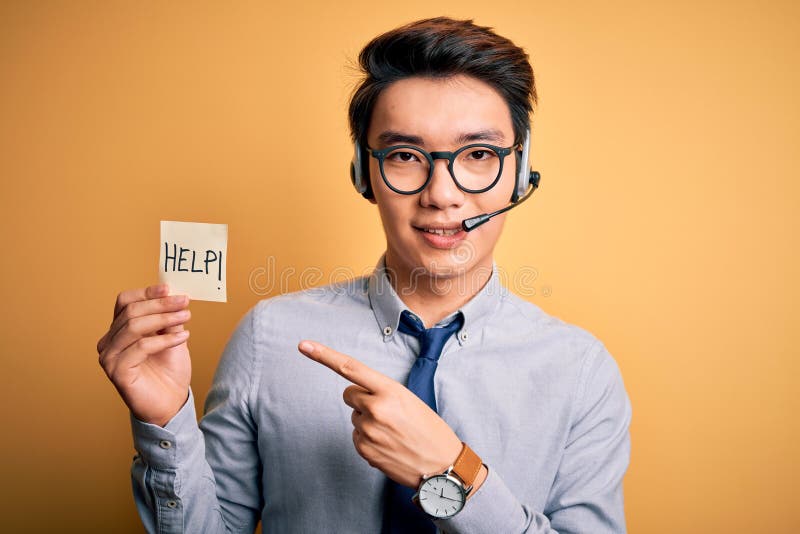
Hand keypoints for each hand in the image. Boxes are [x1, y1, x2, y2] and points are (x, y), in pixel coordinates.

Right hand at [97, 283, 191, 426]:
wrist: (171, 402)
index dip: (146, 293)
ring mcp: (109, 357)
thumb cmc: (169, 370)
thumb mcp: (172, 337)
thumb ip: (168, 318)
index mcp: (118, 330)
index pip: (125, 302)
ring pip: (134, 326)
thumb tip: (173, 294)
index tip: (169, 288)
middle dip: (160, 304)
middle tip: (184, 302)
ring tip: (186, 317)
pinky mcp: (117, 371)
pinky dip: (164, 339)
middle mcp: (108, 342)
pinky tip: (184, 337)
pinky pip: (140, 347)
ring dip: (164, 318)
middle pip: (130, 312)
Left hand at [297, 340, 462, 488]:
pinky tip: (388, 445)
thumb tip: (355, 396)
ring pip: (354, 416)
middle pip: (349, 393)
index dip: (324, 355)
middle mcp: (376, 409)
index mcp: (390, 391)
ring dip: (367, 421)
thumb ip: (381, 392)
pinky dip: (368, 439)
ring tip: (393, 432)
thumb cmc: (428, 429)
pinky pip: (356, 436)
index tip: (304, 345)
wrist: (441, 465)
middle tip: (387, 412)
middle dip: (361, 398)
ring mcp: (368, 431)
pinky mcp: (363, 450)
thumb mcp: (409, 400)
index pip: (351, 368)